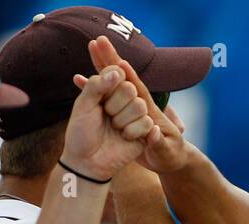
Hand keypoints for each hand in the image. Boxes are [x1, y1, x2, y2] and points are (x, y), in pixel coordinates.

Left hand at [62, 61, 154, 182]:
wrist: (87, 162)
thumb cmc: (81, 133)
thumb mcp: (83, 105)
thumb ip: (96, 84)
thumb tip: (118, 72)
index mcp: (107, 89)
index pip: (118, 72)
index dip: (110, 85)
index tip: (99, 100)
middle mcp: (123, 100)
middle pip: (130, 88)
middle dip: (114, 105)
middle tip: (106, 117)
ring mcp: (134, 115)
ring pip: (140, 105)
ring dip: (122, 120)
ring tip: (114, 128)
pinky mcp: (143, 131)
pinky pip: (146, 122)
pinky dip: (132, 131)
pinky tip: (124, 138)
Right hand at [89, 35, 192, 174]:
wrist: (163, 159)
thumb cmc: (170, 154)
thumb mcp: (165, 151)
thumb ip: (159, 142)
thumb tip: (154, 131)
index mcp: (151, 111)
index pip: (138, 90)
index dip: (130, 78)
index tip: (120, 62)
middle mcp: (136, 105)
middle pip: (121, 79)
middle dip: (112, 59)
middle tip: (100, 40)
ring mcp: (124, 109)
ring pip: (110, 84)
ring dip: (102, 66)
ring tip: (93, 48)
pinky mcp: (116, 114)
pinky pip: (99, 97)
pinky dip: (89, 87)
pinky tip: (78, 78)